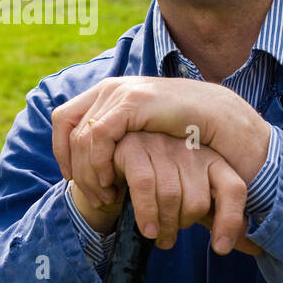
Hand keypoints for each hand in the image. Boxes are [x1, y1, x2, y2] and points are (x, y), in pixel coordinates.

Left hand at [53, 77, 270, 207]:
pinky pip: (98, 135)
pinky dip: (99, 162)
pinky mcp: (133, 102)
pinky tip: (112, 182)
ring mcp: (120, 92)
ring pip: (80, 135)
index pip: (64, 118)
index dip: (61, 149)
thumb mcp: (144, 134)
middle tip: (91, 195)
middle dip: (73, 166)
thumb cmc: (184, 131)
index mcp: (109, 91)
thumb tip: (94, 156)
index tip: (72, 179)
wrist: (220, 117)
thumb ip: (120, 138)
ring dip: (87, 171)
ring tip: (104, 195)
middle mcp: (110, 87)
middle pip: (67, 127)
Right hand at [111, 130, 255, 254]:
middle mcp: (191, 150)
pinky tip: (145, 227)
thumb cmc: (161, 183)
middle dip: (182, 226)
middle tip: (170, 235)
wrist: (116, 161)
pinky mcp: (134, 147)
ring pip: (171, 196)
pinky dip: (145, 212)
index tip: (220, 248)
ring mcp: (162, 146)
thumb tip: (255, 249)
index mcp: (213, 159)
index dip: (230, 222)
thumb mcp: (193, 200)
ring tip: (156, 235)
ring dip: (162, 226)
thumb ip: (219, 220)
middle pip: (197, 201)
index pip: (234, 189)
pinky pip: (144, 185)